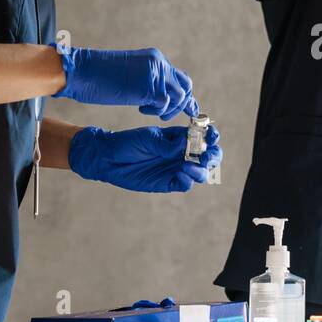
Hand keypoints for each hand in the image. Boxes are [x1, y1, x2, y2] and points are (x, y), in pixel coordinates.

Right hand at [53, 45, 197, 118]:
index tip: (189, 109)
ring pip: (178, 97)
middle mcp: (159, 63)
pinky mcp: (148, 87)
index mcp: (155, 59)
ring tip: (148, 110)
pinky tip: (140, 108)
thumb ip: (149, 82)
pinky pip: (164, 104)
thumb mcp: (131, 76)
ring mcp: (155, 74)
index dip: (185, 94)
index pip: (179, 77)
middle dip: (181, 104)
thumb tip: (162, 98)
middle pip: (185, 86)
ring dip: (166, 109)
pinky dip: (155, 111)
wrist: (81, 71)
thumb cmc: (99, 76)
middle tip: (166, 116)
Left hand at [67, 124, 221, 192]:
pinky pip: (185, 184)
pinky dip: (187, 180)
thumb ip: (168, 143)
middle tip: (204, 157)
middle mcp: (182, 154)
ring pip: (201, 173)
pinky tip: (179, 174)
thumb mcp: (149, 138)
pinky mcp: (168, 183)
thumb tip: (186, 143)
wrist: (108, 158)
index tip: (210, 137)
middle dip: (213, 156)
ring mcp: (176, 169)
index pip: (204, 137)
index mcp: (180, 138)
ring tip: (186, 166)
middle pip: (210, 157)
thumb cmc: (128, 143)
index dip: (212, 137)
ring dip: (200, 170)